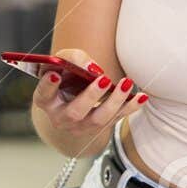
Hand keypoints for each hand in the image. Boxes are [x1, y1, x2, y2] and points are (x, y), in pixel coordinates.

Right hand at [30, 47, 147, 155]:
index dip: (48, 85)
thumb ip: (73, 60)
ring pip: (98, 120)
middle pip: (75, 112)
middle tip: (104, 79)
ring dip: (115, 102)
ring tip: (127, 84)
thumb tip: (93, 69)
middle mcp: (60, 118)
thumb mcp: (63, 64)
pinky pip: (116, 119)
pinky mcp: (98, 128)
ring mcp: (80, 126)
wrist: (71, 100)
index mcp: (46, 100)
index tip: (56, 74)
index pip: (44, 94)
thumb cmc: (66, 78)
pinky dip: (130, 107)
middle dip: (91, 96)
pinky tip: (142, 96)